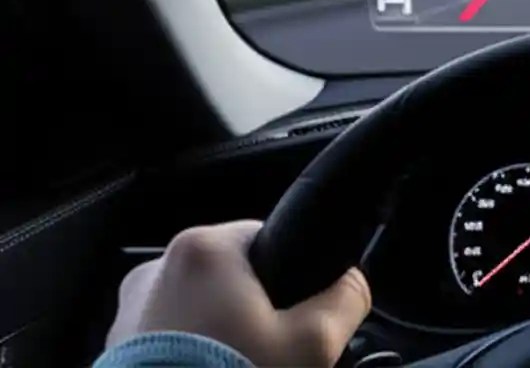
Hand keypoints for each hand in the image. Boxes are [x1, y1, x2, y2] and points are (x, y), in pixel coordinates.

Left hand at [107, 220, 371, 366]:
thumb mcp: (314, 343)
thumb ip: (346, 298)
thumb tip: (351, 283)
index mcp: (203, 247)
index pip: (267, 237)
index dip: (292, 278)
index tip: (297, 320)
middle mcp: (156, 267)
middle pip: (234, 278)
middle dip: (257, 313)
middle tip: (273, 356)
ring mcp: (128, 310)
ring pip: (202, 311)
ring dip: (223, 336)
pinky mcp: (113, 349)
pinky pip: (170, 340)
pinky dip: (191, 358)